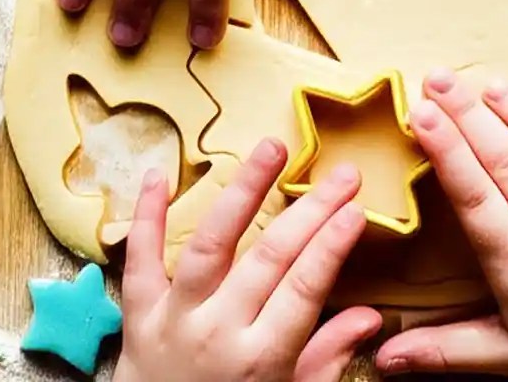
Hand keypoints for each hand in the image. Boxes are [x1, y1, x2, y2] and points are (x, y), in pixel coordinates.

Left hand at [116, 139, 380, 381]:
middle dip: (310, 210)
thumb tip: (370, 317)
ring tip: (271, 149)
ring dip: (242, 191)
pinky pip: (138, 259)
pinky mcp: (136, 314)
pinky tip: (158, 174)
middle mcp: (217, 333)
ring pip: (210, 245)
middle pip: (268, 259)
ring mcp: (173, 319)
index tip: (357, 209)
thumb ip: (326, 358)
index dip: (331, 246)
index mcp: (260, 360)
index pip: (304, 289)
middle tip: (341, 173)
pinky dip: (145, 216)